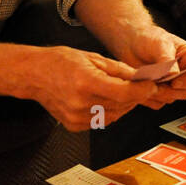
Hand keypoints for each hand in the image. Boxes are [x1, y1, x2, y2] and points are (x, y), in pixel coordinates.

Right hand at [16, 46, 159, 130]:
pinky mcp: (74, 126)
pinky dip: (109, 112)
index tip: (151, 86)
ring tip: (118, 91)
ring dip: (123, 105)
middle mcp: (81, 103)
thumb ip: (119, 70)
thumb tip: (140, 78)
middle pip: (122, 106)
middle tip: (139, 86)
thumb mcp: (93, 58)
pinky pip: (102, 121)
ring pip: (115, 116)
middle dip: (135, 96)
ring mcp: (77, 117)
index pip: (125, 93)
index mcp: (86, 83)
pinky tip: (102, 100)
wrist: (34, 75)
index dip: (142, 91)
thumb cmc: (60, 62)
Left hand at [122, 25, 185, 108]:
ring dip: (158, 93)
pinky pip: (157, 102)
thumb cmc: (149, 37)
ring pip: (171, 98)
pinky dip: (148, 97)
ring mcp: (170, 84)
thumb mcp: (160, 44)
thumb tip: (174, 75)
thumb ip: (167, 60)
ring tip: (146, 81)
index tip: (174, 82)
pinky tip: (141, 84)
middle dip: (171, 91)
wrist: (131, 41)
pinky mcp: (159, 91)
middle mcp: (183, 73)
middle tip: (157, 84)